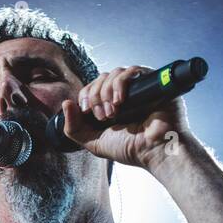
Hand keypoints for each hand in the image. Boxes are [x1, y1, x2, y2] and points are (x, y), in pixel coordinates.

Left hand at [59, 65, 193, 170]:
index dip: (86, 96)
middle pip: (101, 79)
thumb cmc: (131, 149)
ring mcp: (138, 87)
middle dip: (96, 96)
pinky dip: (120, 83)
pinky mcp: (152, 81)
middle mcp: (124, 94)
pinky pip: (131, 71)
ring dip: (107, 91)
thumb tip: (65, 103)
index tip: (87, 112)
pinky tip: (120, 100)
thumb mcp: (95, 142)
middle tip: (103, 116)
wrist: (157, 151)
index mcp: (111, 105)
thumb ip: (74, 128)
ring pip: (114, 73)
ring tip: (113, 112)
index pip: (92, 88)